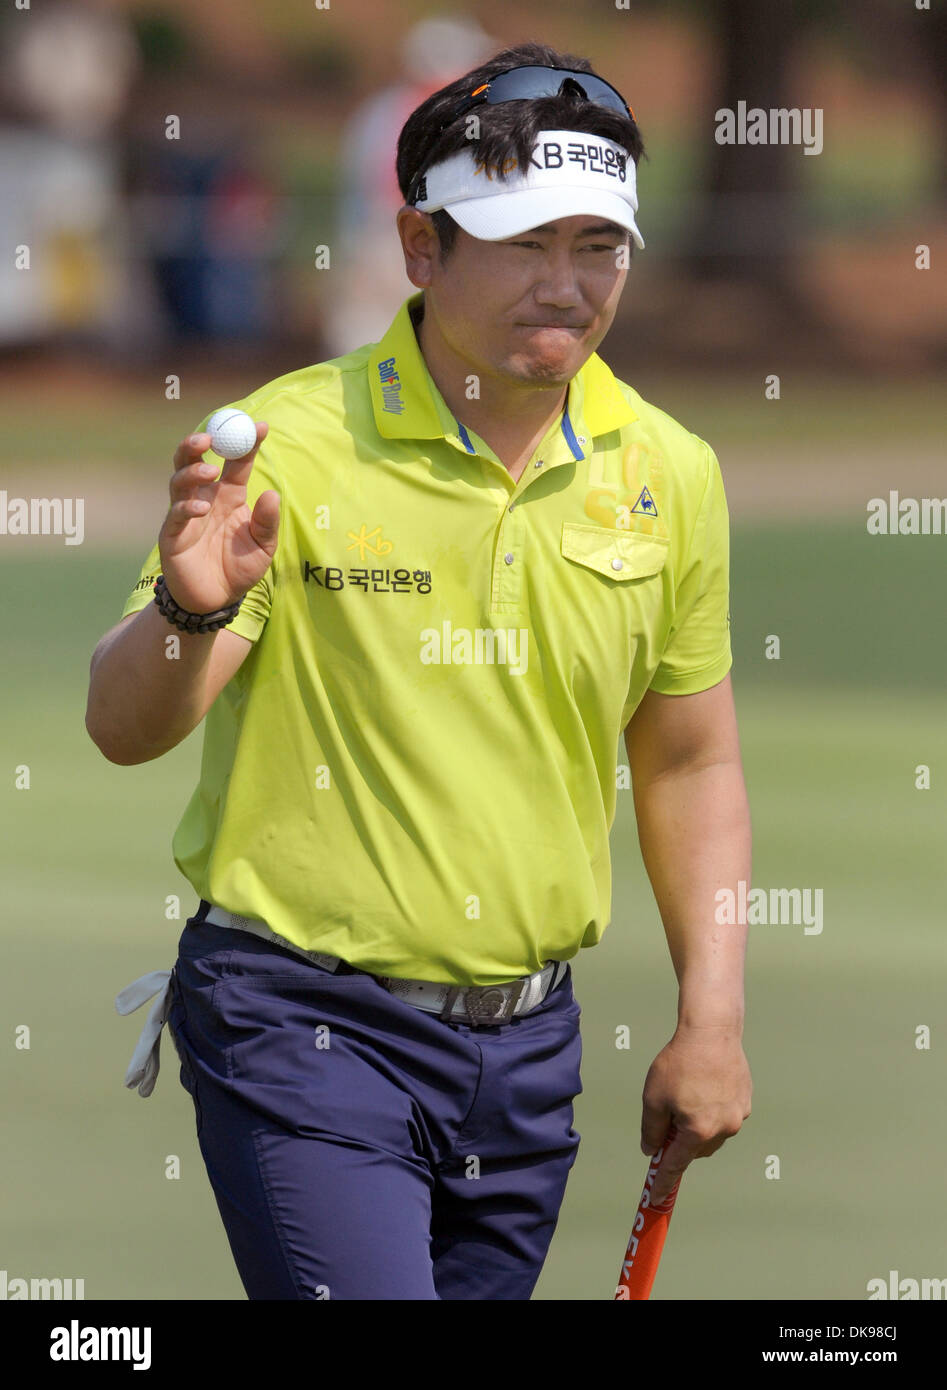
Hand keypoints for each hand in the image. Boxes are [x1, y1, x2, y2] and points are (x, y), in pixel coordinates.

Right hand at [158, 421, 278, 613]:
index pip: (236, 461)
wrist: (216, 600)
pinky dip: (187, 506)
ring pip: (179, 480)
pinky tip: (201, 507)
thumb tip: (272, 494)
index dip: (246, 442)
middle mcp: (205, 497)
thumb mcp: (263, 546)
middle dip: (198, 443)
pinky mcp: (173, 534)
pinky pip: (176, 514)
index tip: (260, 426)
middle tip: (211, 436)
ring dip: (192, 470)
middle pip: (194, 459)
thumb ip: (267, 522)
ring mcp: (185, 514)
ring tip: (210, 469)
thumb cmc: (239, 568)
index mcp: (229, 495)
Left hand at [640, 1025, 751, 1204]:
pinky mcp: (745, 1100)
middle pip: (696, 1149)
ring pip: (713, 1133)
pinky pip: (725, 1115)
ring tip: (686, 1094)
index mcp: (698, 1130)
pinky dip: (712, 1111)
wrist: (711, 1031)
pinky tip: (703, 1087)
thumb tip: (651, 1149)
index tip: (656, 1198)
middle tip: (667, 1122)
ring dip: (698, 1126)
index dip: (664, 1181)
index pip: (677, 1165)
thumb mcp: (654, 1097)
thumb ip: (652, 1129)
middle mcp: (724, 1128)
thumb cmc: (680, 1062)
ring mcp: (738, 1115)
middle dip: (680, 1142)